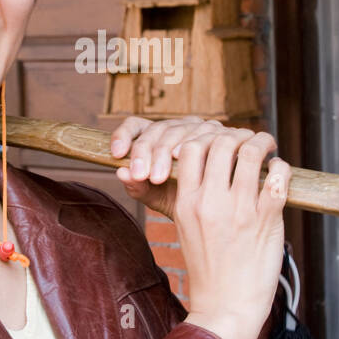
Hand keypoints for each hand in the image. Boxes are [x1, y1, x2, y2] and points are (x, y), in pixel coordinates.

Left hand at [109, 115, 227, 218]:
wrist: (220, 212)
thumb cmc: (187, 201)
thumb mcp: (158, 197)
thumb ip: (139, 187)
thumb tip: (120, 174)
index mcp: (158, 139)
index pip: (136, 126)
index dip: (123, 135)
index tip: (117, 154)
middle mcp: (178, 128)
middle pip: (156, 129)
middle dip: (144, 151)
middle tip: (139, 175)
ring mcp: (201, 128)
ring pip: (178, 129)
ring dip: (164, 151)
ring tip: (157, 175)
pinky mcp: (221, 134)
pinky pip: (205, 134)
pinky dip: (192, 145)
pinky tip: (182, 159)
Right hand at [173, 128, 289, 338]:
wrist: (226, 306)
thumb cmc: (208, 269)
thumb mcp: (185, 229)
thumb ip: (192, 196)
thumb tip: (204, 164)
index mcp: (187, 203)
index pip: (191, 149)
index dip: (207, 137)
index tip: (220, 140)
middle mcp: (211, 203)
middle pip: (221, 143)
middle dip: (237, 134)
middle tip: (248, 139)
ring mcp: (240, 211)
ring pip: (251, 154)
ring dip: (263, 142)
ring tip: (267, 145)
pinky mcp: (266, 221)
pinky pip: (278, 179)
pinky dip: (281, 167)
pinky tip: (279, 171)